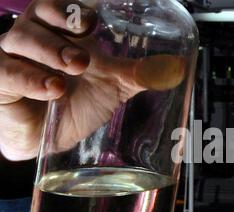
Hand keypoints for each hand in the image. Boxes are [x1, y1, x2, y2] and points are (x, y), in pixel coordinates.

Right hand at [0, 0, 185, 160]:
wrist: (50, 136)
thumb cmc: (77, 101)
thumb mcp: (112, 84)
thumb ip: (139, 73)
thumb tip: (176, 68)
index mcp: (62, 32)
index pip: (59, 7)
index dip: (72, 10)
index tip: (90, 21)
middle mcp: (36, 38)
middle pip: (37, 19)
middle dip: (61, 37)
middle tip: (83, 60)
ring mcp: (14, 58)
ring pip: (19, 40)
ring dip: (47, 54)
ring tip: (70, 73)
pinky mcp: (1, 81)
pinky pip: (6, 72)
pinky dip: (28, 79)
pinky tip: (50, 88)